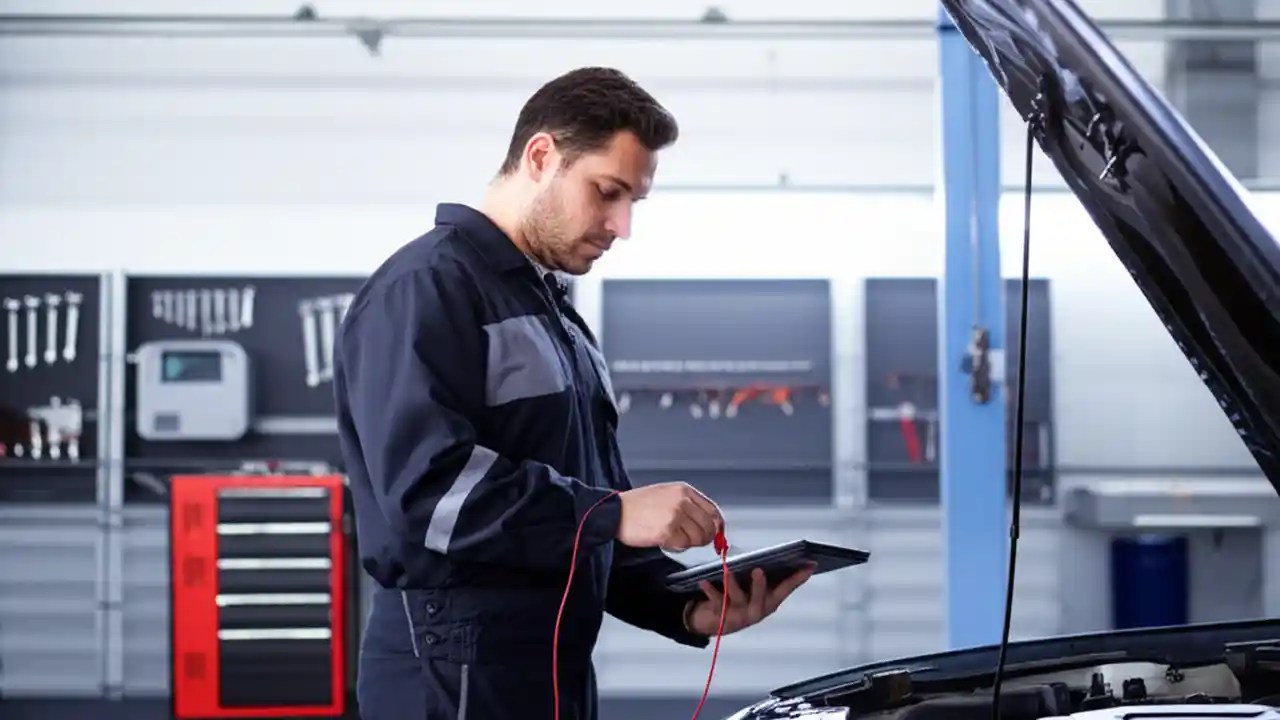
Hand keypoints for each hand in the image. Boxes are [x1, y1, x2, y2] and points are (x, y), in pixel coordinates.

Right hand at [615, 482, 722, 550]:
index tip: (716, 533)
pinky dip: (677, 547)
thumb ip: (686, 504)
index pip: (712, 509)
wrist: (616, 512)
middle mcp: (682, 501)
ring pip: (698, 537)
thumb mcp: (665, 494)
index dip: (717, 525)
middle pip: (708, 525)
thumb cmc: (637, 505)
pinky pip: (683, 545)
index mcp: (683, 490)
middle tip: (695, 541)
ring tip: (676, 538)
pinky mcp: (667, 532)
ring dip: (689, 543)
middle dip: (705, 537)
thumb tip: (706, 521)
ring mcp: (675, 516)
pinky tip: (666, 541)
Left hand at [685, 565, 814, 636]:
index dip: (798, 578)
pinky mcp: (722, 617)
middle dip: (760, 585)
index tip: (810, 565)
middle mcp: (757, 610)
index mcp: (768, 602)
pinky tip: (704, 581)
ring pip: (737, 599)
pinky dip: (710, 591)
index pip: (786, 588)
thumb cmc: (736, 599)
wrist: (711, 622)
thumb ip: (763, 574)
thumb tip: (772, 554)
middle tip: (758, 570)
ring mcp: (740, 615)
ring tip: (728, 571)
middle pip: (761, 598)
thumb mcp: (752, 587)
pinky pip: (716, 602)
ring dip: (732, 584)